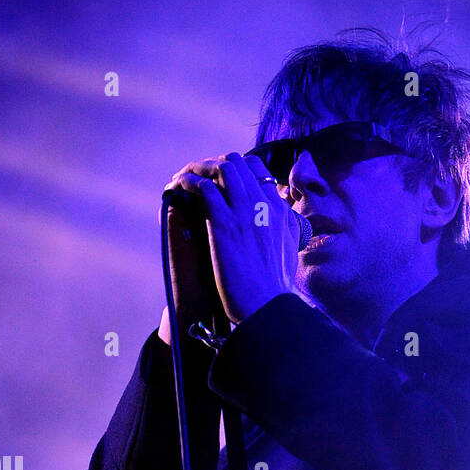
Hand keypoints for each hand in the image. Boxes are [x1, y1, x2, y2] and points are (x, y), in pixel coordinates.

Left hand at [162, 152, 301, 325]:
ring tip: (185, 178)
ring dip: (200, 168)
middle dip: (215, 165)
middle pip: (238, 163)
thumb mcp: (290, 249)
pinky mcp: (225, 224)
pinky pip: (205, 188)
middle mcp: (265, 204)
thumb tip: (281, 219)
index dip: (237, 169)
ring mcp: (245, 212)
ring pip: (222, 168)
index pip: (258, 170)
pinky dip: (189, 182)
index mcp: (281, 210)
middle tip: (199, 178)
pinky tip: (179, 187)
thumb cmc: (275, 288)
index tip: (221, 181)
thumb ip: (285, 228)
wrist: (268, 306)